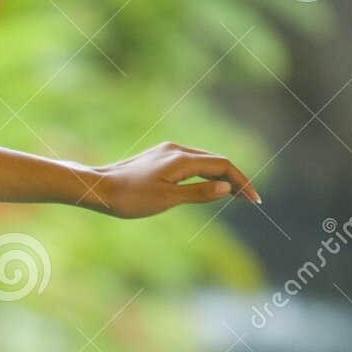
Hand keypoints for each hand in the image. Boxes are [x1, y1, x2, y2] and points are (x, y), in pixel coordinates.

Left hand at [88, 142, 261, 219]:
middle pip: (216, 161)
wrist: (97, 188)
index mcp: (181, 159)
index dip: (242, 182)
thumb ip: (199, 193)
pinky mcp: (158, 157)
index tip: (255, 201)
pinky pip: (190, 163)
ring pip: (203, 161)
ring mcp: (166, 152)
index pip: (223, 165)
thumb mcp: (167, 199)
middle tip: (249, 200)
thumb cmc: (129, 198)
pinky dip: (204, 174)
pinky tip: (208, 186)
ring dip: (221, 176)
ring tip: (235, 196)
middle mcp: (176, 150)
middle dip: (235, 179)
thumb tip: (227, 186)